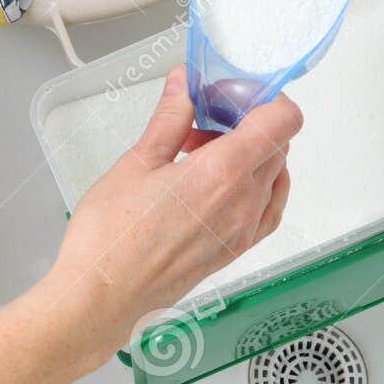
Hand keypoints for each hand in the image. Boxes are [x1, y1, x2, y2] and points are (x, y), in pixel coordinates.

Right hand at [43, 65, 300, 369]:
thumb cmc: (110, 238)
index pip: (282, 121)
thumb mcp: (136, 162)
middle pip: (278, 143)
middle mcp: (243, 203)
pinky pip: (267, 208)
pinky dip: (255, 185)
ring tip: (200, 151)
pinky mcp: (234, 250)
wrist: (102, 298)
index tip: (231, 91)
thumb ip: (169, 118)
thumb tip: (184, 84)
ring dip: (250, 152)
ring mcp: (243, 231)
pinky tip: (219, 182)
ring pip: (273, 174)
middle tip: (204, 115)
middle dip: (248, 120)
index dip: (265, 97)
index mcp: (221, 174)